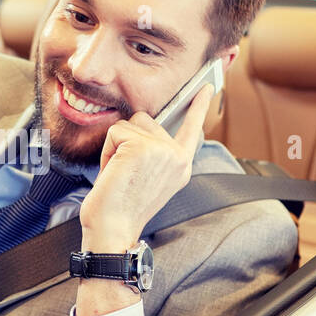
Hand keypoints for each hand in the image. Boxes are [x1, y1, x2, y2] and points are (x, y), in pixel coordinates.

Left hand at [78, 83, 214, 251]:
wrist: (114, 229)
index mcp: (181, 166)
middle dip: (128, 140)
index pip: (192, 129)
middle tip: (125, 174)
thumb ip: (153, 152)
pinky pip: (115, 132)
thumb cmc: (121, 209)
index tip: (208, 86)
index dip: (200, 105)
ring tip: (120, 174)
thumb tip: (143, 123)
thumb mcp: (147, 177)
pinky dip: (107, 152)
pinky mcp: (143, 147)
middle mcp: (177, 157)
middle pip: (146, 120)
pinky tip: (114, 173)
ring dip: (116, 146)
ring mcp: (163, 151)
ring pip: (129, 124)